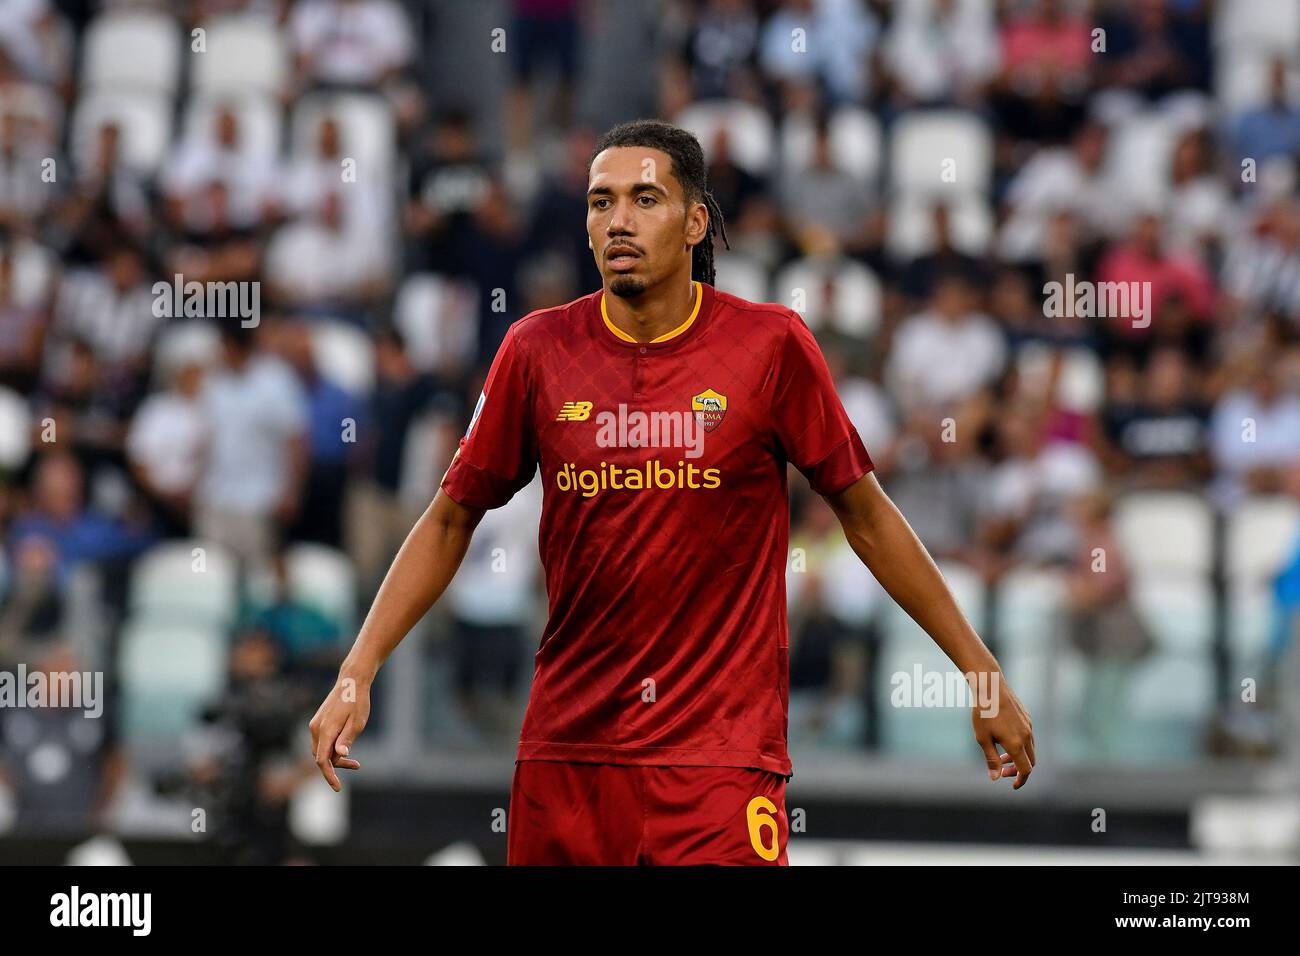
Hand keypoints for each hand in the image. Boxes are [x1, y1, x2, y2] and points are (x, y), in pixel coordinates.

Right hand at [308, 675, 368, 790]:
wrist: (351, 681)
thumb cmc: (357, 701)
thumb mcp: (357, 722)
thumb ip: (347, 739)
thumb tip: (339, 755)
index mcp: (325, 730)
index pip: (322, 760)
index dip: (329, 776)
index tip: (338, 788)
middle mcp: (316, 729)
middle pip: (321, 757)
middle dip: (336, 766)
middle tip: (356, 764)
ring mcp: (315, 725)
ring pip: (321, 750)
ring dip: (334, 758)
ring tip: (354, 759)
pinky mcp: (318, 722)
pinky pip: (322, 742)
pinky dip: (332, 749)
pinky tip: (345, 746)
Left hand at [971, 675, 1034, 789]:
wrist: (990, 687)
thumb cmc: (983, 713)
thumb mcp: (982, 739)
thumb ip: (991, 760)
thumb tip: (995, 778)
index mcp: (1016, 744)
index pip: (1025, 770)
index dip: (1021, 780)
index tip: (1014, 786)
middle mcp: (1027, 736)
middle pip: (1031, 761)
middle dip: (1019, 770)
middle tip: (1003, 771)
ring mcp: (1029, 726)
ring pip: (1031, 749)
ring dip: (1019, 757)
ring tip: (1001, 756)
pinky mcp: (1028, 718)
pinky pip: (1029, 737)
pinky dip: (1021, 745)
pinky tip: (1005, 740)